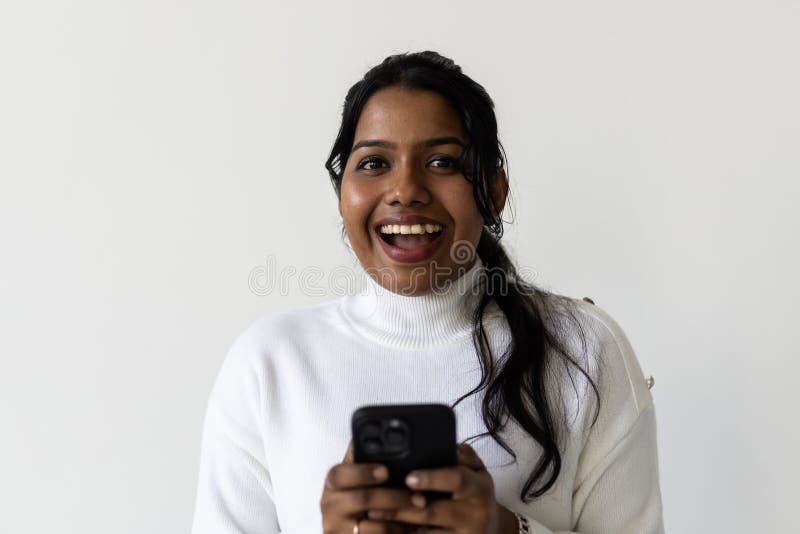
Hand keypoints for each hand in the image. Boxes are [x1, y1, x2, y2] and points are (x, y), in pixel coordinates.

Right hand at [320, 439, 427, 532]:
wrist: (350, 531)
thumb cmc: (361, 498)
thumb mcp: (362, 476)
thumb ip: (370, 458)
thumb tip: (384, 428)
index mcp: (333, 482)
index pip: (340, 473)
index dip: (362, 471)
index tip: (385, 470)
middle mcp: (330, 504)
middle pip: (362, 499)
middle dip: (393, 496)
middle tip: (420, 497)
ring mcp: (337, 528)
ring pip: (373, 524)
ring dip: (401, 517)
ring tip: (422, 511)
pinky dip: (397, 533)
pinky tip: (412, 527)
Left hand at [363, 443, 517, 533]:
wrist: (492, 528)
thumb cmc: (475, 492)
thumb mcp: (476, 469)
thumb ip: (461, 454)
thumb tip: (442, 444)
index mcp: (480, 487)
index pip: (457, 480)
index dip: (433, 478)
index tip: (409, 477)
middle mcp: (475, 514)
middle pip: (433, 511)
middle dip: (403, 506)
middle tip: (378, 499)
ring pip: (425, 531)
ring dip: (397, 523)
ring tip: (373, 513)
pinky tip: (387, 529)